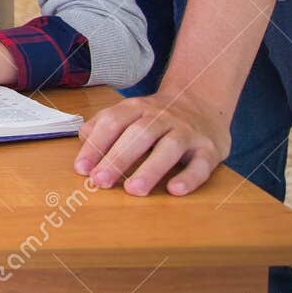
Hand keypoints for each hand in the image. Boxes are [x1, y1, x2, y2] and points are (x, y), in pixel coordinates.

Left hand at [73, 90, 231, 195]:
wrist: (202, 103)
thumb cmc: (157, 116)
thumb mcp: (129, 112)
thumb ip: (104, 125)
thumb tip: (83, 141)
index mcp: (137, 107)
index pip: (113, 122)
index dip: (95, 145)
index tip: (81, 168)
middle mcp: (162, 117)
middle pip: (138, 135)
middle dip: (117, 158)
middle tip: (100, 181)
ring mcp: (187, 132)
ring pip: (169, 148)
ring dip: (150, 169)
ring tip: (133, 190)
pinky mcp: (209, 149)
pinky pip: (201, 163)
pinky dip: (189, 177)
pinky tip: (175, 190)